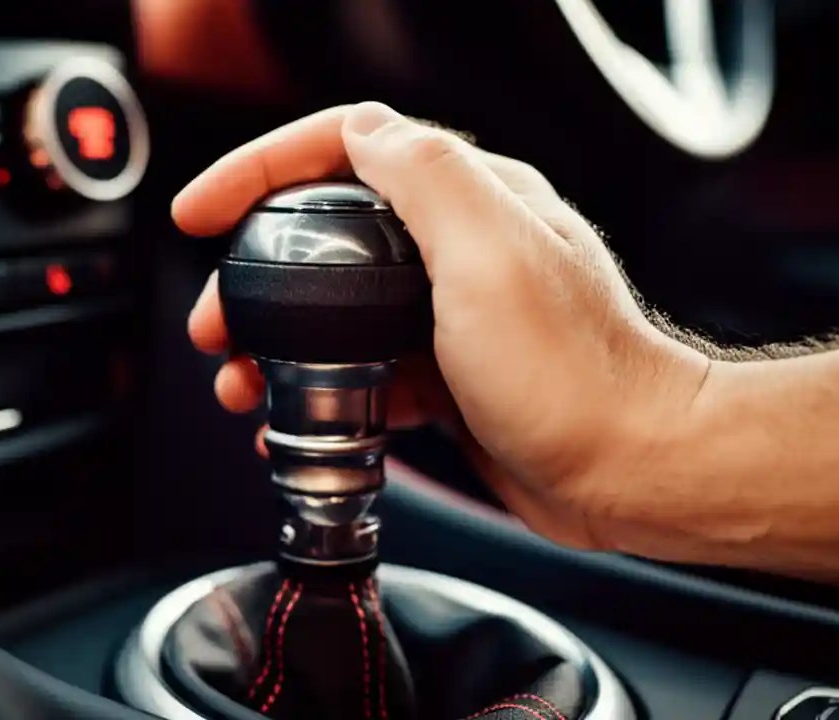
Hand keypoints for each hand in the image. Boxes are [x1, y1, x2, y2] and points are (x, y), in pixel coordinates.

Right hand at [175, 102, 709, 549]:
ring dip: (274, 343)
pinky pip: (362, 372)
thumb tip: (361, 130)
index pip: (346, 149)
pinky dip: (317, 393)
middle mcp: (458, 248)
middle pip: (327, 235)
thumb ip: (426, 175)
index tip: (204, 209)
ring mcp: (452, 315)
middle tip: (212, 322)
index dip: (260, 167)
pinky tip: (292, 424)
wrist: (634, 470)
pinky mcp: (449, 375)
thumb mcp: (492, 253)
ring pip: (336, 313)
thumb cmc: (577, 374)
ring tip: (237, 382)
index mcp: (469, 199)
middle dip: (253, 273)